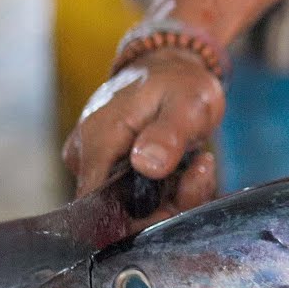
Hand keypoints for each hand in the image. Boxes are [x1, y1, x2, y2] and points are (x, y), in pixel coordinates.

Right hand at [62, 49, 224, 228]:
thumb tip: (147, 164)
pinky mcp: (112, 169)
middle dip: (168, 205)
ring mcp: (97, 164)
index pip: (98, 207)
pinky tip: (192, 167)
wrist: (173, 67)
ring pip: (136, 208)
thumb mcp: (186, 103)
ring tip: (201, 164)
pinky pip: (141, 197)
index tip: (174, 208)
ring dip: (177, 196)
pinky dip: (172, 191)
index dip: (138, 220)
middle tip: (200, 174)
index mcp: (97, 140)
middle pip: (121, 212)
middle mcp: (87, 156)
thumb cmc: (179, 82)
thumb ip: (167, 134)